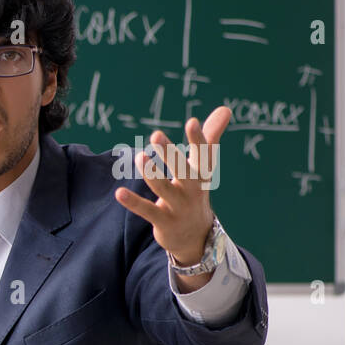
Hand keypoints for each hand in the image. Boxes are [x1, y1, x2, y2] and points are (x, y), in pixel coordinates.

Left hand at [115, 105, 229, 286]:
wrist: (195, 235)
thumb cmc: (195, 191)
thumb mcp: (203, 166)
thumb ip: (210, 137)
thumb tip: (226, 108)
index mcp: (201, 174)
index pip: (202, 154)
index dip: (198, 139)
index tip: (192, 122)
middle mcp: (192, 190)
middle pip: (182, 169)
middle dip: (169, 153)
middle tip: (155, 134)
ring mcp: (178, 206)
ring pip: (163, 189)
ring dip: (151, 174)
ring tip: (138, 157)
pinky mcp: (163, 221)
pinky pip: (147, 211)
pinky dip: (134, 202)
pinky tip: (119, 192)